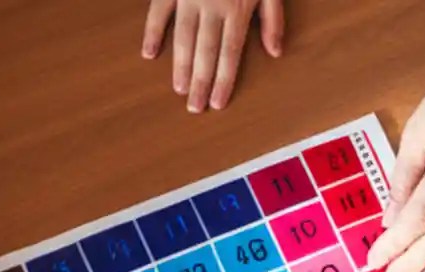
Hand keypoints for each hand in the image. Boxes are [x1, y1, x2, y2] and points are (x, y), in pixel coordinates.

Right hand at [142, 0, 283, 112]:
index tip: (217, 103)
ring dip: (180, 66)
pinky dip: (152, 33)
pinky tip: (149, 54)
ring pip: (182, 38)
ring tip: (179, 89)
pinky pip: (158, 12)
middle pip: (205, 52)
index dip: (224, 80)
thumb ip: (273, 18)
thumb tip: (275, 52)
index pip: (230, 53)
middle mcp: (212, 6)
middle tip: (194, 108)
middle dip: (200, 83)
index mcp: (237, 8)